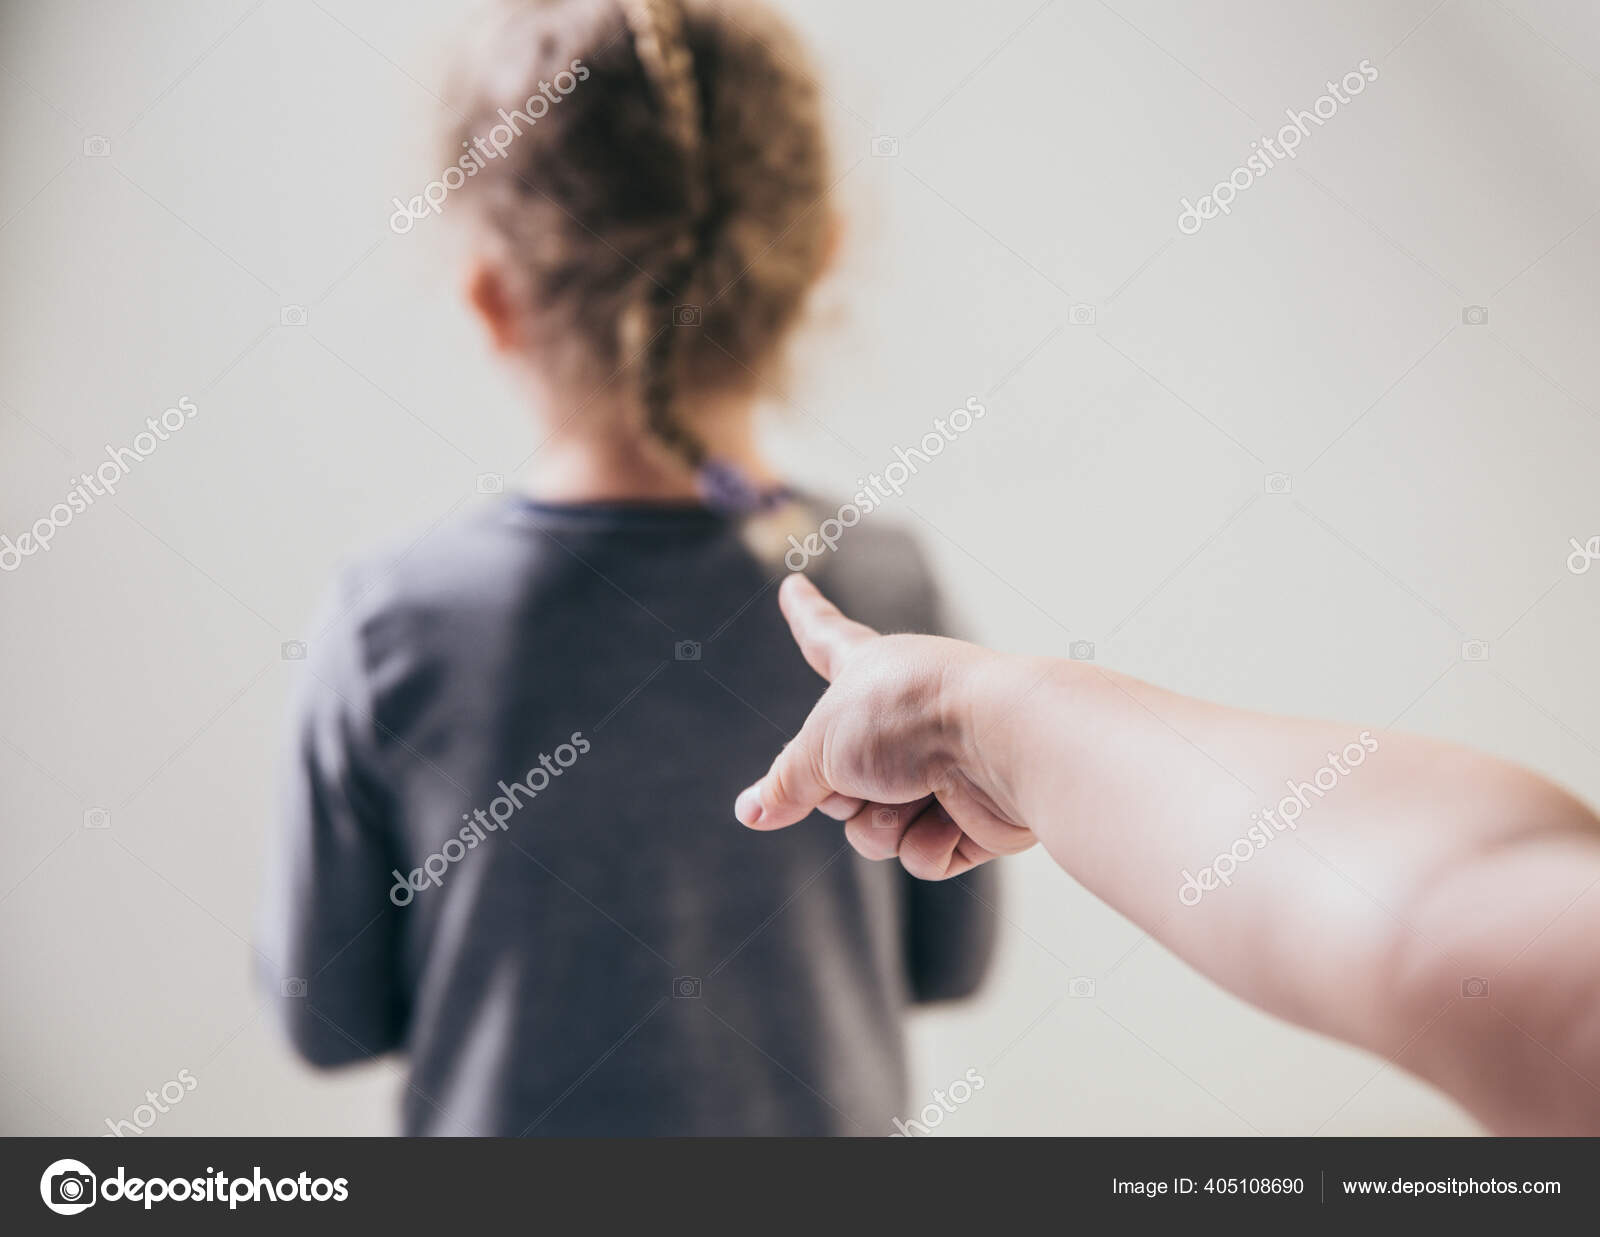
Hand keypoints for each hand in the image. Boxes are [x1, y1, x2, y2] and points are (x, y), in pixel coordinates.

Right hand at [735, 574, 1038, 877]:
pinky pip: (924, 854)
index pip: (823, 639)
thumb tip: (749, 811)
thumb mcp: (821, 745)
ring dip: (883, 824)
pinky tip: (952, 817)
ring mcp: (941, 768)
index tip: (794, 587)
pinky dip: (929, 845)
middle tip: (868, 768)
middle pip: (836, 780)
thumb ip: (786, 782)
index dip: (805, 617)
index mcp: (868, 671)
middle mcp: (904, 716)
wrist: (1001, 741)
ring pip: (877, 829)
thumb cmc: (910, 717)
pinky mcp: (976, 817)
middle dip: (841, 794)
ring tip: (915, 792)